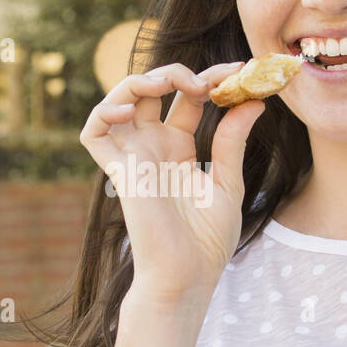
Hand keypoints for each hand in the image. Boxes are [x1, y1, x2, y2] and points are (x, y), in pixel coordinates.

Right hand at [79, 62, 266, 300]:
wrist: (187, 276)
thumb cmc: (207, 241)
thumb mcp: (228, 182)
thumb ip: (232, 141)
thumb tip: (252, 101)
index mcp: (179, 149)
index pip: (188, 98)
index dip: (210, 78)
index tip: (239, 70)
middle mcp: (153, 147)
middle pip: (152, 90)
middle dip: (176, 73)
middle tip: (206, 81)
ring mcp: (133, 156)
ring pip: (119, 100)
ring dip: (140, 80)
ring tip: (169, 83)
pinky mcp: (118, 171)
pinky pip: (94, 132)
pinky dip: (106, 111)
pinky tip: (132, 109)